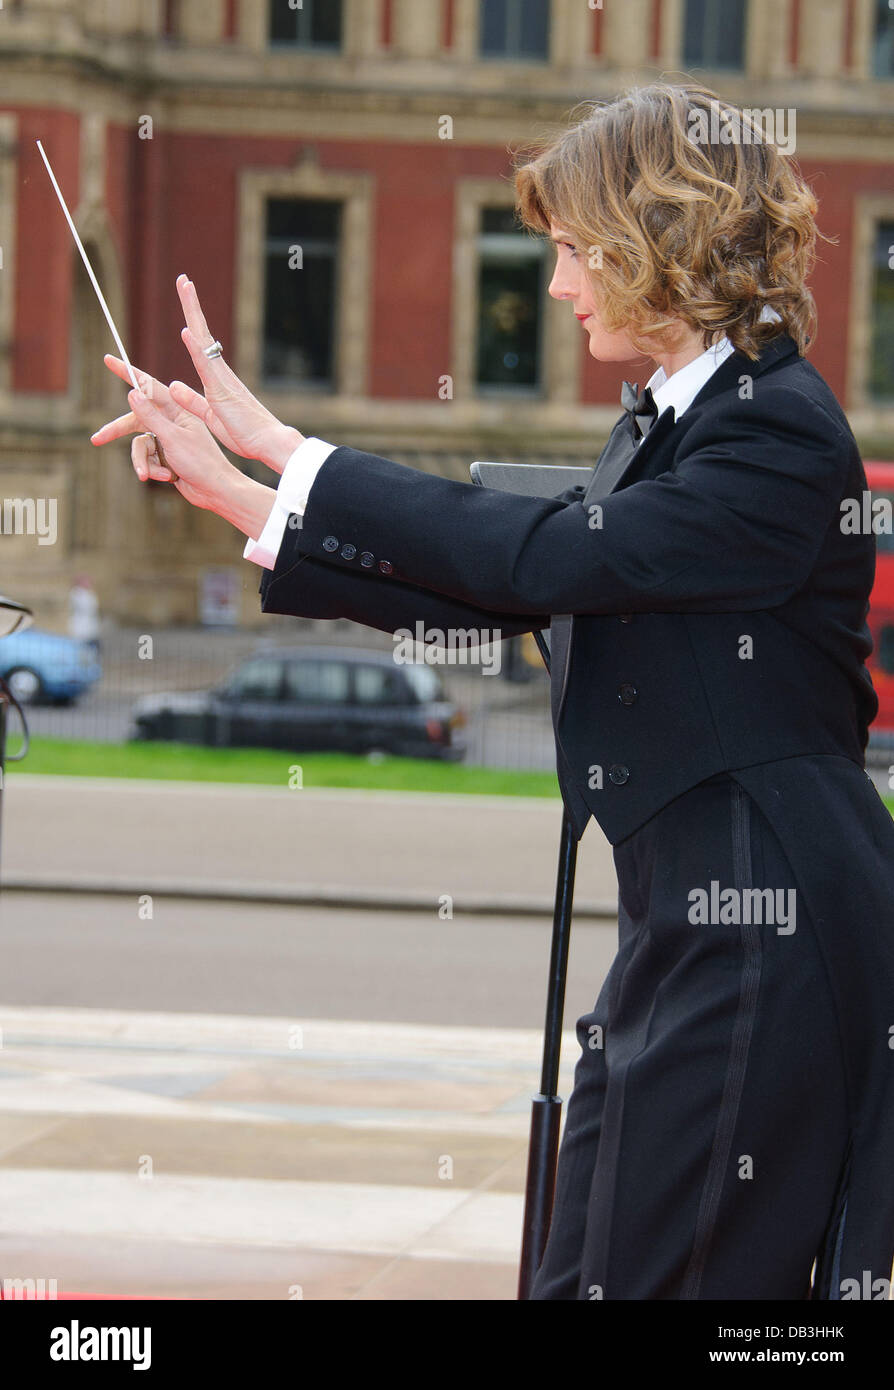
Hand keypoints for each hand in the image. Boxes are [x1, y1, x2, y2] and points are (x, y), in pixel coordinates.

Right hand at [91, 361, 238, 513]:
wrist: (214, 491)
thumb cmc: (201, 463)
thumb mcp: (172, 438)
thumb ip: (150, 416)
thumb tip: (132, 393)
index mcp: (177, 409)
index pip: (148, 386)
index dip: (127, 372)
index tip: (108, 359)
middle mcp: (171, 420)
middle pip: (135, 418)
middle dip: (117, 433)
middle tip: (97, 439)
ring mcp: (167, 438)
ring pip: (139, 444)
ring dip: (144, 462)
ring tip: (151, 475)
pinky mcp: (165, 455)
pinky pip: (147, 459)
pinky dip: (154, 470)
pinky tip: (169, 478)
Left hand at [172, 274, 303, 471]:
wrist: (268, 442)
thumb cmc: (244, 433)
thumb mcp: (210, 415)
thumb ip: (192, 400)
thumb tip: (174, 385)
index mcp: (216, 377)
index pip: (200, 343)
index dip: (191, 321)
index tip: (185, 298)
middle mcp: (220, 371)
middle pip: (201, 332)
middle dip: (191, 305)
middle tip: (183, 279)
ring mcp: (222, 378)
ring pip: (203, 339)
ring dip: (193, 313)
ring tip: (185, 288)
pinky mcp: (222, 391)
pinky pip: (206, 366)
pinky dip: (195, 348)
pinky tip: (186, 331)